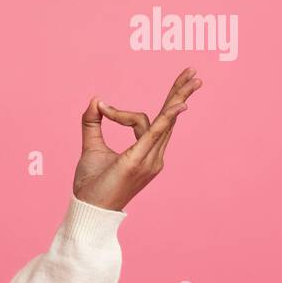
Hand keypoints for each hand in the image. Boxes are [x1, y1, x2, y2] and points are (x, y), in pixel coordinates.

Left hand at [72, 67, 202, 211]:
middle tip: (193, 72)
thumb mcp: (90, 147)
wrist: (88, 210)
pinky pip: (155, 135)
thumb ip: (92, 123)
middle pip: (169, 117)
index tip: (101, 108)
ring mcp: (150, 159)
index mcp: (146, 152)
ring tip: (191, 77)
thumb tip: (96, 99)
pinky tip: (179, 105)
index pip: (146, 121)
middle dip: (179, 93)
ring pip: (164, 121)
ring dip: (176, 97)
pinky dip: (167, 119)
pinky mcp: (138, 162)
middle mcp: (154, 155)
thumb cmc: (91, 185)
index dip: (121, 111)